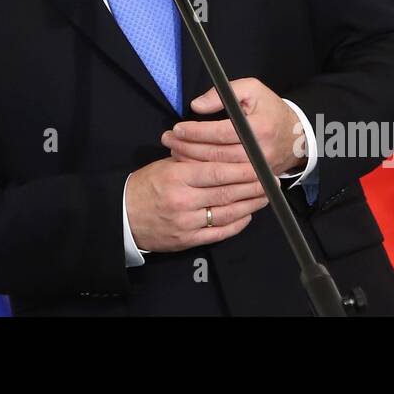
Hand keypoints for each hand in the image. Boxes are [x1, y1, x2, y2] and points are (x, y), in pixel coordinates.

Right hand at [124, 158, 269, 252]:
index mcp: (177, 176)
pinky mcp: (187, 240)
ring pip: (227, 213)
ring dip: (250, 205)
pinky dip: (236, 224)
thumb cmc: (143, 186)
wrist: (122, 216)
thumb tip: (222, 153)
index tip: (260, 164)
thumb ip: (191, 161)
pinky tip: (247, 215)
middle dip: (253, 186)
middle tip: (271, 180)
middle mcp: (183, 200)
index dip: (243, 169)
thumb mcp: (164, 165)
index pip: (218, 171)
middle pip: (227, 192)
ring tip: (265, 196)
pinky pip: (218, 232)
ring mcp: (186, 222)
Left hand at [162, 77, 305, 177]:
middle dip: (187, 147)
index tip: (177, 127)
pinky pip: (225, 179)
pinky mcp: (255, 180)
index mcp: (259, 127)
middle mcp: (259, 151)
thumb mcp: (251, 89)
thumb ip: (223, 93)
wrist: (296, 135)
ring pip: (218, 169)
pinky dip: (205, 172)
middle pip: (216, 154)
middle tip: (168, 139)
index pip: (220, 132)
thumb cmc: (270, 108)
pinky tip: (190, 163)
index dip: (196, 131)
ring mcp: (257, 169)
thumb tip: (196, 105)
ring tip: (174, 150)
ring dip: (192, 161)